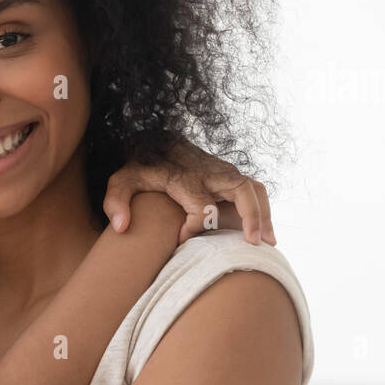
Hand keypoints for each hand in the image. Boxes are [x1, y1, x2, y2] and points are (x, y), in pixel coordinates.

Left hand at [102, 139, 274, 245]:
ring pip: (255, 190)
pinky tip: (266, 234)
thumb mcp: (122, 180)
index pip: (201, 206)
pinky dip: (264, 210)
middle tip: (252, 243)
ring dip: (264, 215)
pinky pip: (256, 191)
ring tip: (268, 243)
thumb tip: (120, 227)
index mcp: (186, 177)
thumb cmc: (141, 167)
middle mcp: (211, 173)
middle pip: (242, 191)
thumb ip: (116, 201)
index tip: (182, 240)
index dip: (195, 227)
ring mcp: (224, 173)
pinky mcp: (231, 176)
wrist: (158, 141)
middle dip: (251, 216)